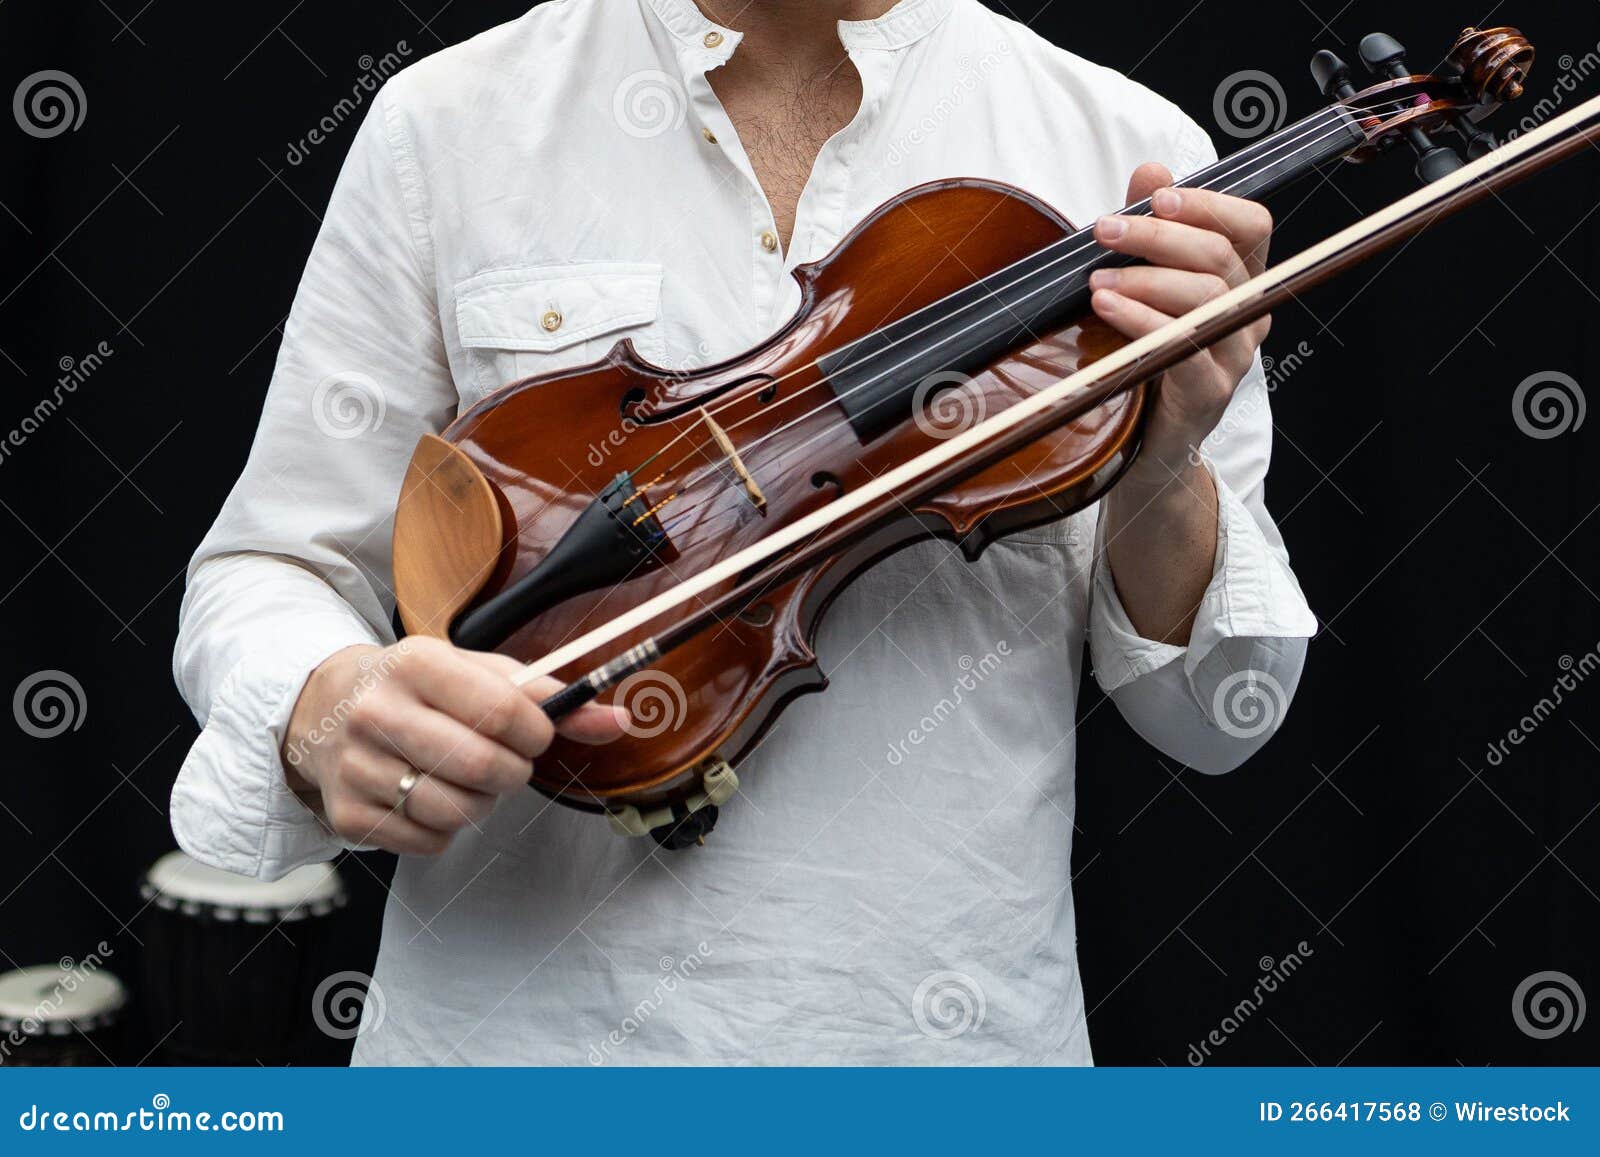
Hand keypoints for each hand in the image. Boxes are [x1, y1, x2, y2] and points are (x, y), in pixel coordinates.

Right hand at [282, 637, 626, 854]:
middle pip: (482, 766)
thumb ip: (552, 697)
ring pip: (459, 811)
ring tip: (465, 777)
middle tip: (505, 762)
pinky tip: (431, 796)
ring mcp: (357, 766)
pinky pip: (430, 841)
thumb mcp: (480, 674)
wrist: (327, 709)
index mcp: (415, 663)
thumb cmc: (422, 689)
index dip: (536, 733)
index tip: (536, 735)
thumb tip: (621, 721)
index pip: (500, 710)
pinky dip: (447, 828)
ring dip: (482, 803)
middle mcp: (377, 712)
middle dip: (513, 772)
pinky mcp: (349, 814)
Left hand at [1088, 162, 1272, 482]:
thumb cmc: (1144, 353)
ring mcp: (1233, 356)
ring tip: (1096, 279)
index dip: (1210, 204)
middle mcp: (1247, 314)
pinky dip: (1142, 321)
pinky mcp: (1207, 393)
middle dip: (1157, 237)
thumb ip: (1151, 229)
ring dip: (1145, 279)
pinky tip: (1107, 307)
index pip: (1251, 225)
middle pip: (1220, 257)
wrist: (1143, 442)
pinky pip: (1183, 346)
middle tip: (1103, 231)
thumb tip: (1151, 169)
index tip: (1157, 197)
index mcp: (1242, 280)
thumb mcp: (1143, 283)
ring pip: (1206, 298)